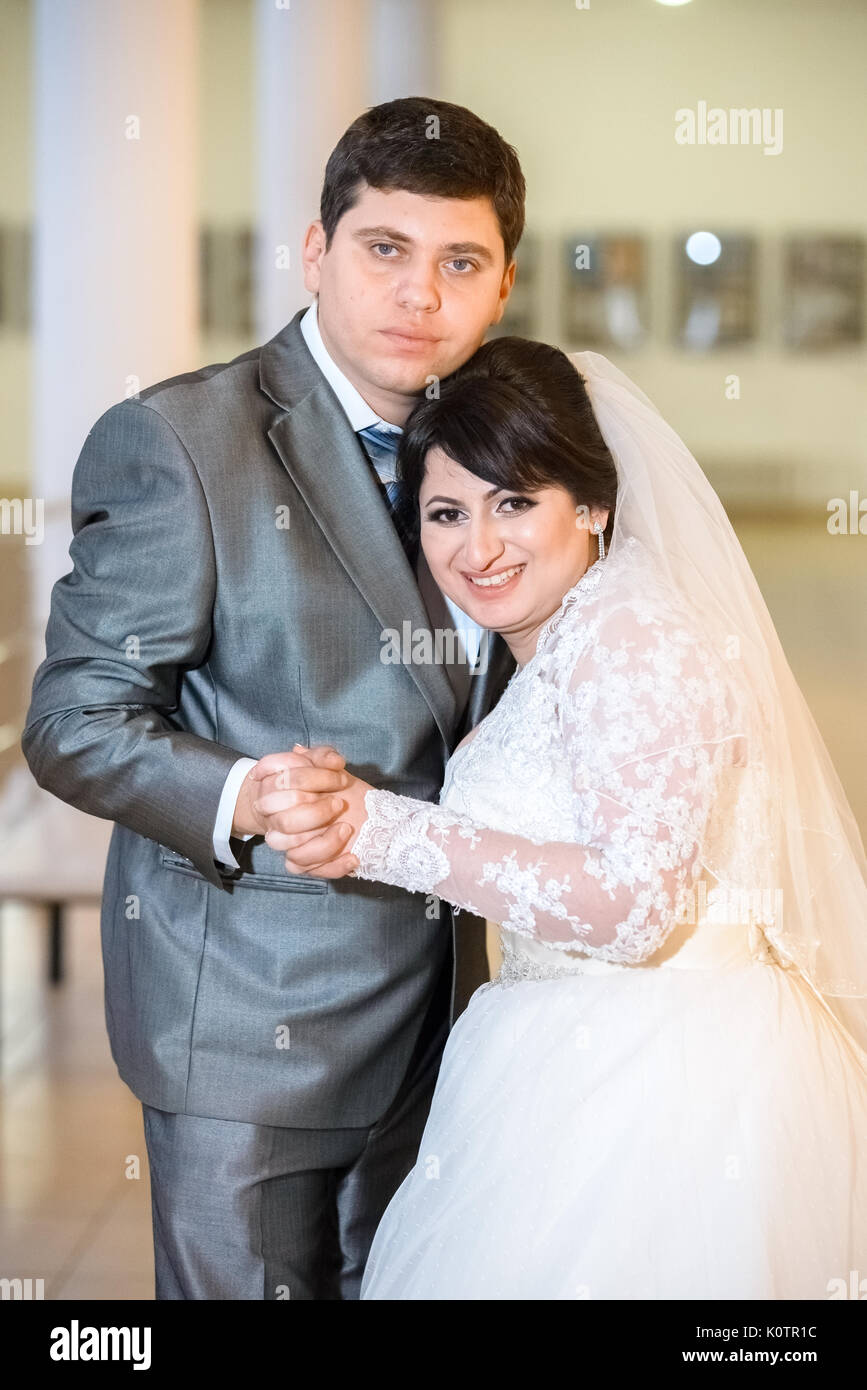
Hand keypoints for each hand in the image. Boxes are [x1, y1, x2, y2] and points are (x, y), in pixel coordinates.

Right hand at [250, 744, 372, 878]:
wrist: (338, 810)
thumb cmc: (328, 785)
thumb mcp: (326, 766)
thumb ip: (325, 757)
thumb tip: (333, 761)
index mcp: (274, 785)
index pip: (285, 780)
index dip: (314, 778)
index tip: (342, 777)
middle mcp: (273, 814)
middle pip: (285, 821)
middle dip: (316, 813)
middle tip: (340, 805)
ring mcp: (284, 840)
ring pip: (293, 849)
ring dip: (325, 842)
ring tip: (347, 829)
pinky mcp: (298, 862)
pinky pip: (306, 870)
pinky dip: (333, 865)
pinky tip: (353, 857)